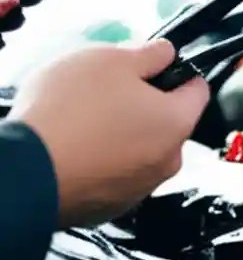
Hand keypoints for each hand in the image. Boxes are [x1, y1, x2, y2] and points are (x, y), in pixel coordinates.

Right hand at [11, 40, 209, 226]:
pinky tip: (77, 148)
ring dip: (123, 133)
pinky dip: (104, 160)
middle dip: (144, 103)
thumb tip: (166, 53)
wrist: (27, 171)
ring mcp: (142, 187)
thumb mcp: (110, 60)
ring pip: (142, 149)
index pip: (198, 90)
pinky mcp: (113, 206)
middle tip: (108, 90)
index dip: (178, 72)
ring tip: (85, 120)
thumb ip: (148, 54)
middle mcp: (169, 160)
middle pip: (167, 121)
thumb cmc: (70, 111)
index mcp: (177, 122)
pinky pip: (117, 174)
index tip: (157, 65)